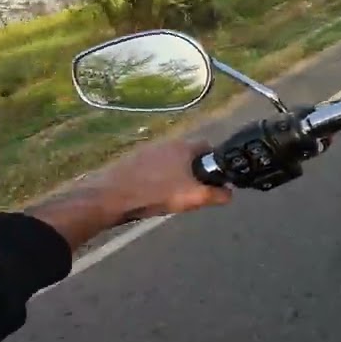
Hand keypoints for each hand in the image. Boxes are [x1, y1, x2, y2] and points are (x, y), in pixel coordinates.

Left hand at [90, 138, 232, 220]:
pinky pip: (154, 167)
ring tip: (173, 195)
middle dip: (195, 170)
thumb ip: (217, 195)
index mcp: (184, 146)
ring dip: (176, 174)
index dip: (216, 163)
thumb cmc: (156, 194)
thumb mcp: (193, 197)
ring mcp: (148, 151)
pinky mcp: (132, 161)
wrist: (110, 198)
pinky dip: (159, 177)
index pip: (209, 147)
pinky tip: (153, 194)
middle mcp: (167, 143)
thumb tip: (230, 193)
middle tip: (195, 190)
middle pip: (190, 154)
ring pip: (171, 161)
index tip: (215, 180)